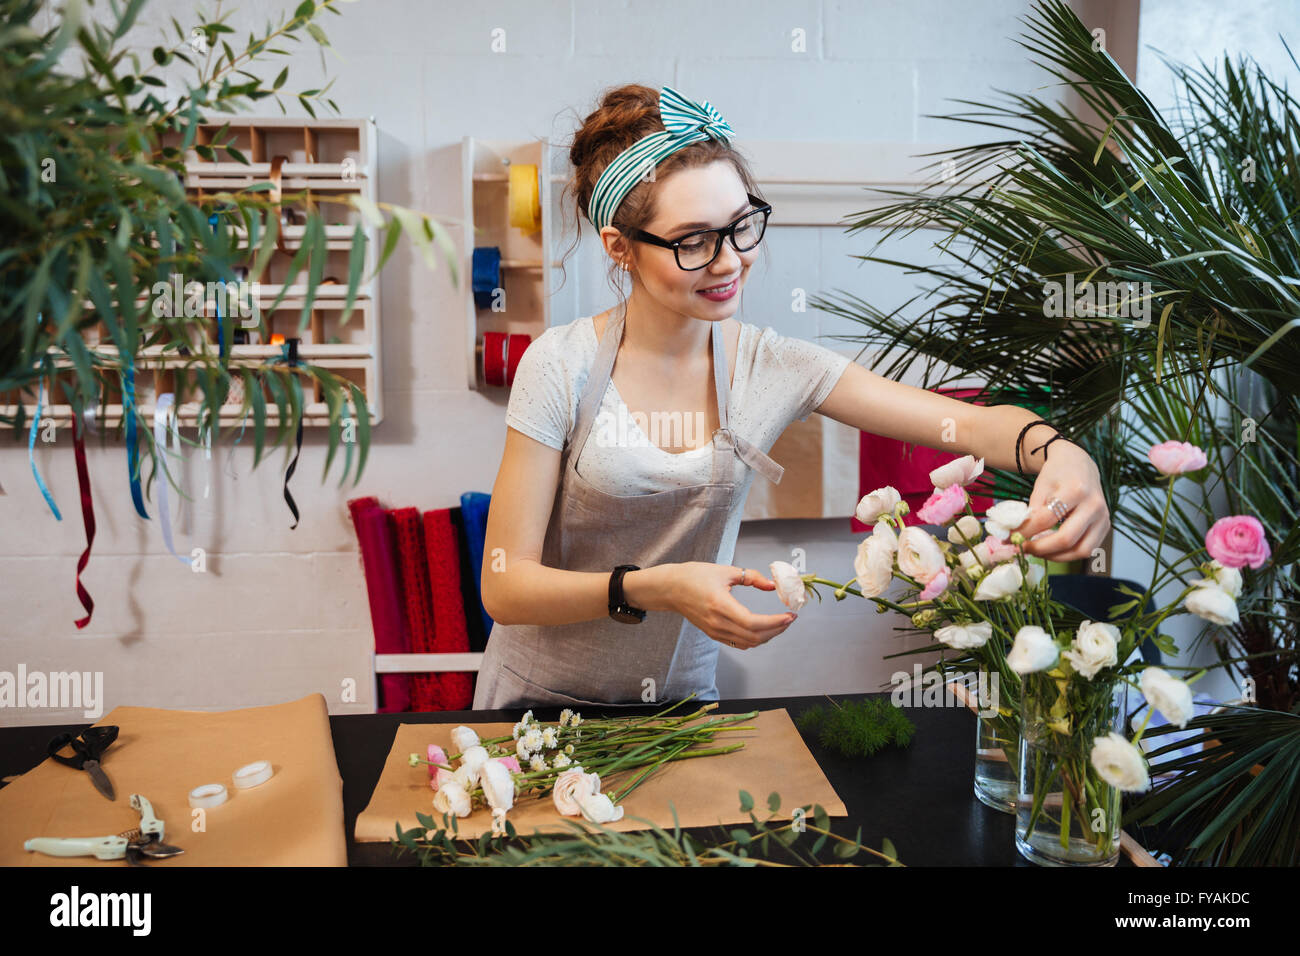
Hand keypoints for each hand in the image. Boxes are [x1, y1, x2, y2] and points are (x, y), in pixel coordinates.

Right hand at [665, 562, 796, 649]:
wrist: (670, 589)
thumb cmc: (694, 576)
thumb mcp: (725, 571)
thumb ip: (751, 577)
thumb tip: (771, 585)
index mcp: (720, 606)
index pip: (754, 623)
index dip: (775, 622)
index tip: (790, 615)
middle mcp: (718, 623)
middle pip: (755, 637)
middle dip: (776, 630)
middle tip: (789, 618)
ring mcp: (715, 631)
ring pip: (749, 643)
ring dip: (768, 636)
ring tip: (780, 623)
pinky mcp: (714, 634)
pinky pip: (739, 643)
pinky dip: (755, 638)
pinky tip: (764, 628)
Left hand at [1012, 441, 1110, 563]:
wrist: (1079, 464)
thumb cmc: (1057, 474)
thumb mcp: (1040, 486)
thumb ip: (1032, 511)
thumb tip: (1015, 536)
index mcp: (1076, 490)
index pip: (1047, 519)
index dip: (1026, 532)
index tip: (1010, 538)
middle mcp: (1094, 505)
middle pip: (1066, 538)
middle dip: (1040, 549)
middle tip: (1023, 548)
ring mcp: (1103, 517)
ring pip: (1081, 550)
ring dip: (1055, 556)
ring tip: (1037, 551)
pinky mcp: (1105, 526)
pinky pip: (1088, 549)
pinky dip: (1068, 554)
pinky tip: (1052, 549)